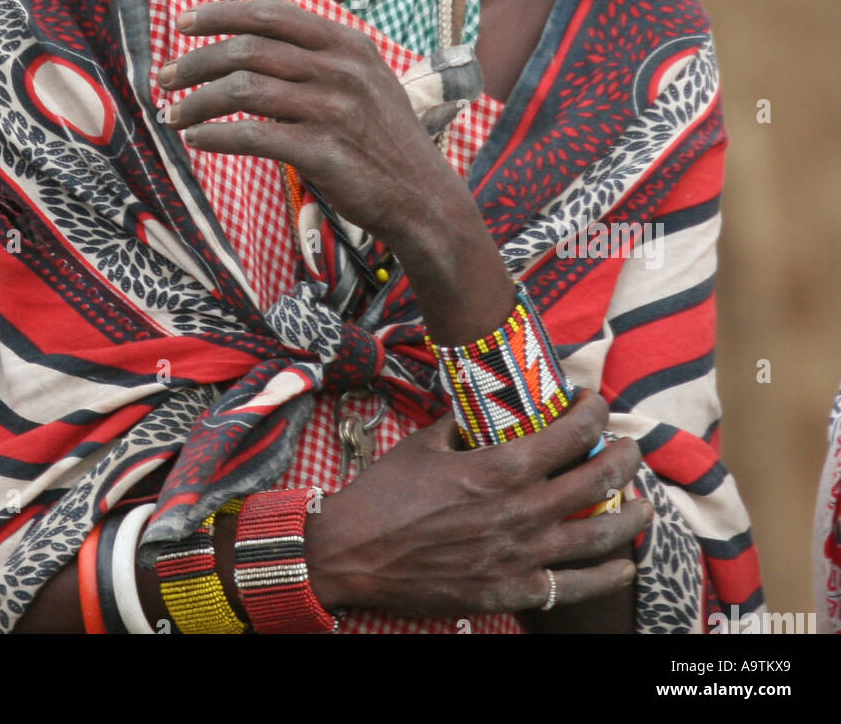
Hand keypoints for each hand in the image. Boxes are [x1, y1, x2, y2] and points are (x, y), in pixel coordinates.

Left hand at [158, 0, 457, 245]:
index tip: (183, 24)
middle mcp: (342, 69)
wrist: (422, 196)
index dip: (221, 14)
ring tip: (174, 115)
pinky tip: (197, 140)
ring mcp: (334, 109)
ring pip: (244, 90)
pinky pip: (253, 136)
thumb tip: (255, 26)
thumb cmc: (382, 139)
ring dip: (198, 102)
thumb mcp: (364, 79)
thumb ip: (317, 52)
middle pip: (250, 49)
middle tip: (166, 77)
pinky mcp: (323, 152)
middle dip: (197, 61)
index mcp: (348, 44)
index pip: (272, 13)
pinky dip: (216, 137)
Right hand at [305, 388, 648, 618]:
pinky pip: (574, 585)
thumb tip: (485, 408)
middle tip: (630, 447)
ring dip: (632, 515)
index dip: (593, 413)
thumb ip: (465, 426)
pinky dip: (607, 575)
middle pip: (599, 479)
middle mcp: (520, 509)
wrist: (353, 552)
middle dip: (625, 457)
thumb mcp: (426, 443)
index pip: (571, 432)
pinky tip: (624, 564)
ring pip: (600, 534)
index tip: (595, 405)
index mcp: (500, 466)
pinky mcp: (510, 590)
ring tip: (644, 503)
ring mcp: (520, 554)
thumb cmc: (385, 492)